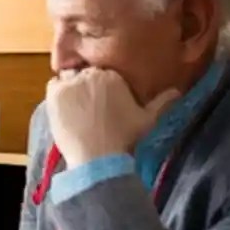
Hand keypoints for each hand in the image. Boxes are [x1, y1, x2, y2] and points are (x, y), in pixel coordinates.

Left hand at [46, 68, 178, 166]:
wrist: (97, 156)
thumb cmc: (124, 138)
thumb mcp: (148, 120)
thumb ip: (162, 102)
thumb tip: (177, 91)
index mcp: (113, 75)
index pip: (103, 72)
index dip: (102, 86)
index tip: (103, 100)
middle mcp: (90, 74)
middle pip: (84, 74)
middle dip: (86, 86)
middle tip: (88, 105)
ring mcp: (70, 84)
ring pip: (68, 79)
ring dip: (71, 88)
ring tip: (76, 107)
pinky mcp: (54, 95)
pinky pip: (53, 85)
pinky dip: (57, 93)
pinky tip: (64, 107)